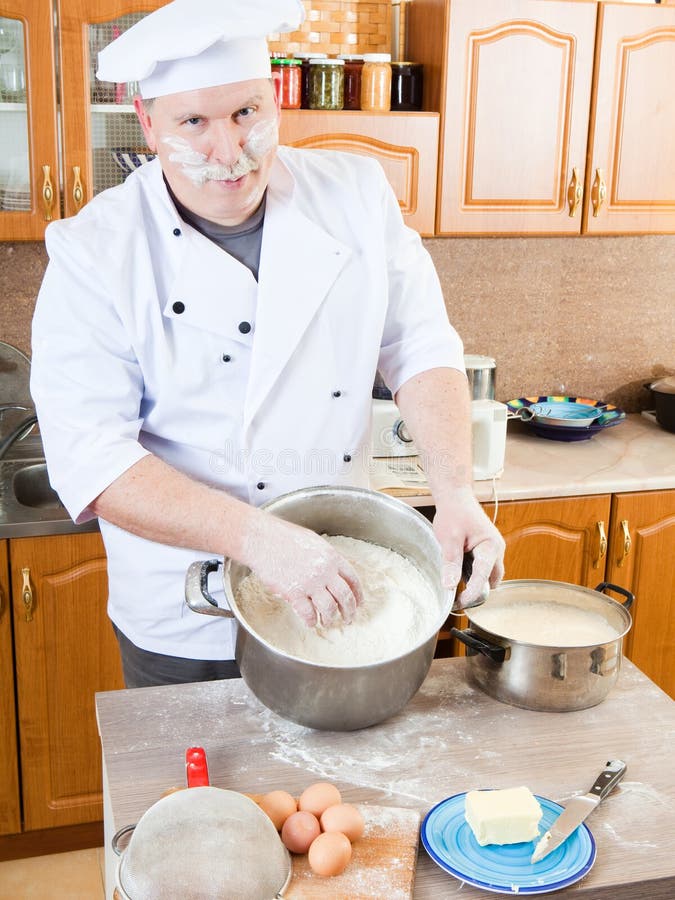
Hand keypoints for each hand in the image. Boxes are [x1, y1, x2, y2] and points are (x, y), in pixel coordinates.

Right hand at [240, 511, 362, 626]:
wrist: (262, 540)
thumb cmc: (283, 537)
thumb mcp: (313, 542)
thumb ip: (326, 557)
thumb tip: (333, 569)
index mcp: (331, 557)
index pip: (353, 579)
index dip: (358, 594)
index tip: (358, 603)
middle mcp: (324, 571)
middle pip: (345, 597)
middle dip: (349, 611)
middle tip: (348, 619)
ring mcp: (310, 583)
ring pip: (329, 608)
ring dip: (330, 618)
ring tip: (328, 622)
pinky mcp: (294, 593)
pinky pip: (308, 613)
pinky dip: (311, 621)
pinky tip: (311, 622)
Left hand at [433, 486, 504, 609]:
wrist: (456, 497)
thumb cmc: (454, 513)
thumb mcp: (449, 539)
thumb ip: (451, 563)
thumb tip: (449, 586)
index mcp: (491, 546)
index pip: (483, 577)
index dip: (472, 593)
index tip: (458, 602)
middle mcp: (496, 550)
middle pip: (491, 581)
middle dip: (476, 591)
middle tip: (456, 598)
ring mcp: (493, 551)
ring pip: (488, 576)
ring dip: (475, 583)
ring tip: (455, 583)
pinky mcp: (486, 552)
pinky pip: (484, 570)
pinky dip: (473, 575)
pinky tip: (459, 572)